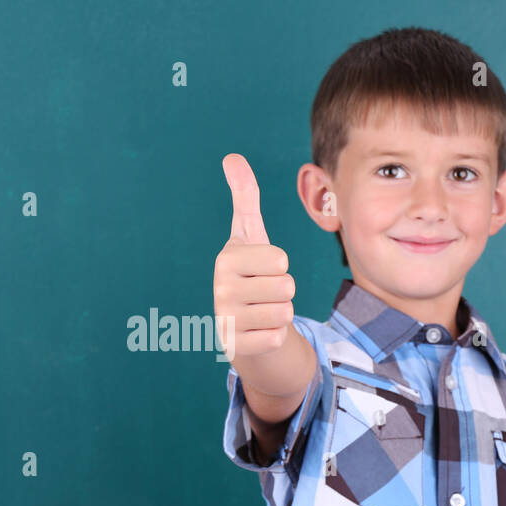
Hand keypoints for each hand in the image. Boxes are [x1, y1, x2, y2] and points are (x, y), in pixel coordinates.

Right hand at [213, 153, 296, 358]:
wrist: (241, 325)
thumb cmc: (250, 273)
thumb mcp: (249, 235)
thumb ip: (244, 196)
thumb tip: (232, 157)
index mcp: (226, 259)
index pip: (280, 260)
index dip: (280, 265)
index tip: (261, 269)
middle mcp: (220, 289)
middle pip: (285, 286)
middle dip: (283, 291)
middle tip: (263, 293)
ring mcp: (226, 321)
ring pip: (284, 312)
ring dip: (281, 313)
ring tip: (262, 311)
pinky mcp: (236, 348)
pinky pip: (278, 337)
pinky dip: (275, 336)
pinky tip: (258, 332)